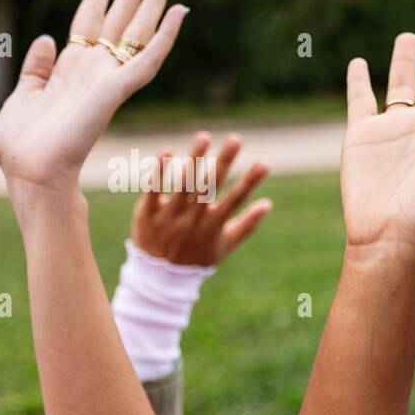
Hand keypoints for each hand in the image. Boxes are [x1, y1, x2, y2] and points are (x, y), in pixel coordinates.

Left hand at [0, 0, 188, 220]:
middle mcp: (97, 68)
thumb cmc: (23, 144)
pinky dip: (165, 35)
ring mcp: (110, 78)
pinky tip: (180, 11)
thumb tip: (47, 37)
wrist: (30, 171)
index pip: (93, 17)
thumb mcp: (24, 94)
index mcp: (73, 67)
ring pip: (140, 27)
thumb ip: (38, 67)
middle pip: (123, 13)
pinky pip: (148, 59)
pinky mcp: (118, 90)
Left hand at [132, 132, 271, 265]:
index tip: (264, 164)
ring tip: (205, 137)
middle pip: (210, 187)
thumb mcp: (225, 245)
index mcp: (213, 227)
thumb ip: (247, 224)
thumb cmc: (198, 257)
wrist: (160, 277)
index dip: (250, 182)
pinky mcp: (147, 214)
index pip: (235, 200)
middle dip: (224, 162)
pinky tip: (166, 151)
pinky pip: (153, 190)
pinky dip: (159, 172)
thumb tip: (267, 203)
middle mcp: (192, 220)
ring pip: (183, 184)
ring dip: (194, 159)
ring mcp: (169, 216)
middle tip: (236, 139)